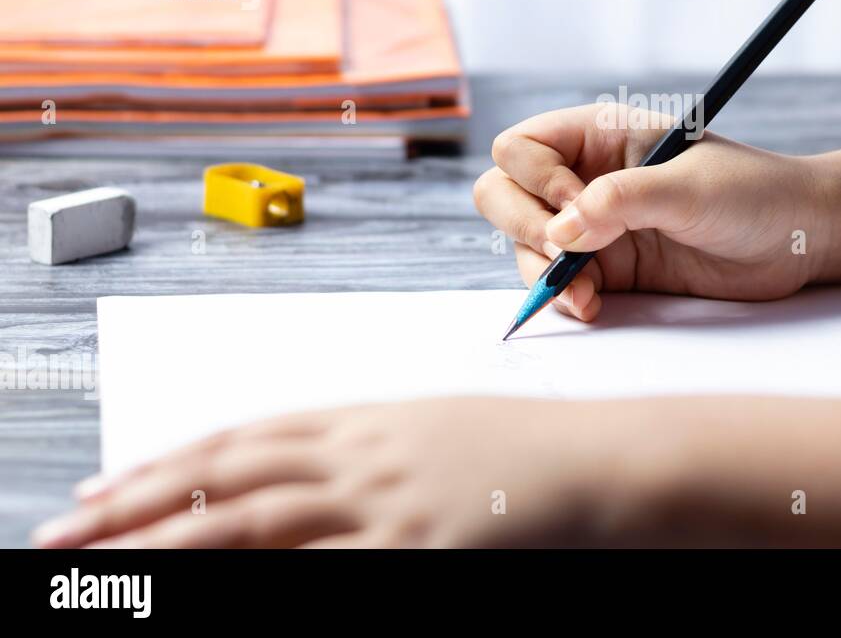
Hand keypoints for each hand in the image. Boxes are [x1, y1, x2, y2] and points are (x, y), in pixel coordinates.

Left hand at [32, 397, 628, 548]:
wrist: (603, 458)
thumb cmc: (528, 446)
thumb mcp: (436, 430)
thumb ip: (367, 449)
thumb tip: (300, 475)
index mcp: (367, 418)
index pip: (242, 438)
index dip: (168, 460)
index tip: (107, 485)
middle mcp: (365, 453)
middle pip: (230, 475)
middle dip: (140, 501)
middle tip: (69, 529)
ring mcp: (389, 500)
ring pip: (257, 519)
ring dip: (174, 540)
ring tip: (108, 563)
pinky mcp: (420, 547)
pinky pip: (328, 567)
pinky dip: (270, 580)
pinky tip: (219, 592)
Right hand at [474, 103, 824, 320]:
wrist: (799, 238)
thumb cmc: (753, 192)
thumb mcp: (691, 188)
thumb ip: (623, 202)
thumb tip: (560, 232)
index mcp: (601, 136)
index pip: (522, 147)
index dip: (535, 179)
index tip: (575, 205)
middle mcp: (586, 177)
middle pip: (503, 193)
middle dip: (521, 226)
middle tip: (562, 253)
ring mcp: (593, 226)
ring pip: (524, 244)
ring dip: (539, 271)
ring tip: (585, 293)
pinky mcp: (609, 269)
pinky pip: (556, 283)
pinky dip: (562, 297)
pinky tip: (593, 306)